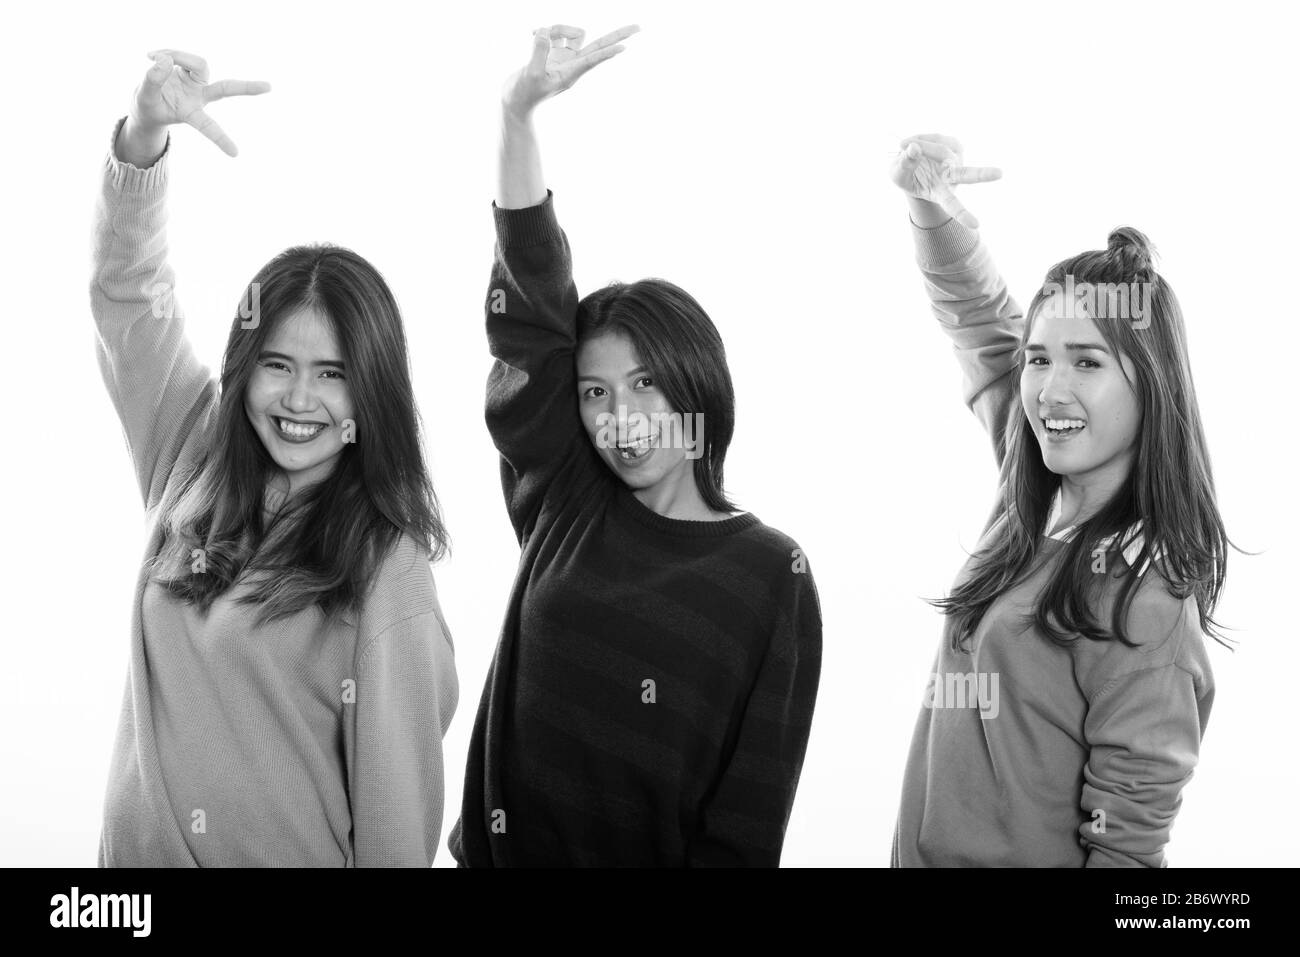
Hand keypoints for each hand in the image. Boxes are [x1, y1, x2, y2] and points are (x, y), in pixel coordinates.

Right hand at [129, 50, 270, 156]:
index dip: (219, 138)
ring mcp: (197, 83)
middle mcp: (199, 98)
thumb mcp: (143, 98)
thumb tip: (166, 60)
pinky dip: (167, 53)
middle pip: (225, 89)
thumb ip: (152, 81)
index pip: (207, 126)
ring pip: (198, 63)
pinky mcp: (190, 70)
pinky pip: (182, 55)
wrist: (146, 100)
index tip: (236, 154)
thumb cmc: (148, 106)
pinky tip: (149, 55)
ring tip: (151, 57)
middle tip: (270, 87)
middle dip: (246, 88)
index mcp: (190, 114)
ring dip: (176, 55)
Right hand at [502, 24, 639, 120]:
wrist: (516, 102)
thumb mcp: (531, 74)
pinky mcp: (555, 53)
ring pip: (572, 31)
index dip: (606, 53)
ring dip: (557, 26)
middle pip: (600, 46)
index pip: (593, 60)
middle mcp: (572, 64)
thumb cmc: (524, 95)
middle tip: (639, 27)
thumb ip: (539, 52)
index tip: (624, 48)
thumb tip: (545, 32)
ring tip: (536, 34)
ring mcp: (565, 57)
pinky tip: (532, 34)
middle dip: (617, 36)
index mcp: (571, 73)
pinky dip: (546, 29)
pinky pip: (556, 32)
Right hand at [891, 134, 1000, 228]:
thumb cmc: (905, 175)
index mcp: (940, 193)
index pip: (952, 204)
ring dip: (920, 145)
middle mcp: (953, 178)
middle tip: (1000, 174)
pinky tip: (913, 141)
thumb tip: (914, 148)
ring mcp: (956, 160)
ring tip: (903, 145)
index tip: (976, 225)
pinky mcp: (955, 145)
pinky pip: (938, 138)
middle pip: (967, 175)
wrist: (910, 162)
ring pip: (941, 150)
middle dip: (982, 174)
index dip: (963, 214)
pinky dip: (922, 138)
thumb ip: (904, 165)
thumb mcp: (897, 175)